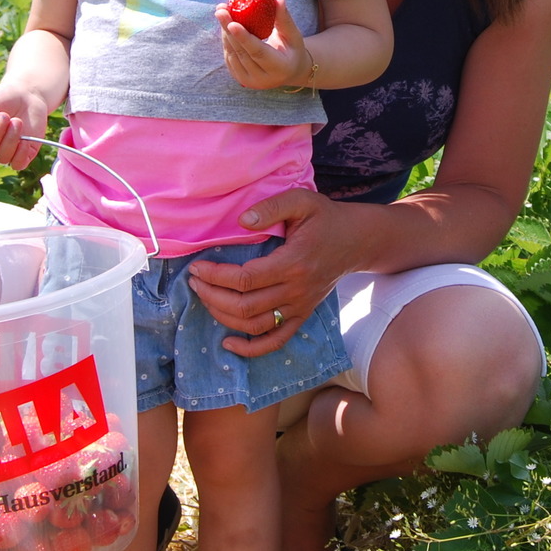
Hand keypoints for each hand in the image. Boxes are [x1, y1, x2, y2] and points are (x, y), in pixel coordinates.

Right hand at [0, 85, 48, 167]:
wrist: (28, 95)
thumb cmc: (2, 98)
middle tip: (4, 115)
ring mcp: (6, 152)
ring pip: (2, 157)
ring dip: (10, 139)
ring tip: (17, 122)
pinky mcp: (24, 154)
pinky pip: (18, 164)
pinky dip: (21, 153)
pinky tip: (24, 139)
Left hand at [187, 187, 352, 356]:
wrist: (355, 241)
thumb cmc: (324, 218)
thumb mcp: (301, 201)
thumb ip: (271, 208)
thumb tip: (241, 221)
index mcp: (293, 263)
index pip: (245, 279)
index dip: (215, 276)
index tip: (197, 266)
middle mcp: (296, 290)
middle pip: (244, 306)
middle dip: (212, 295)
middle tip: (195, 281)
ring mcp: (300, 307)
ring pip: (254, 326)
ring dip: (223, 316)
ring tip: (204, 298)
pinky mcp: (302, 315)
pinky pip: (276, 341)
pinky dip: (251, 349)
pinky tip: (228, 343)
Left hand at [216, 0, 311, 90]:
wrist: (289, 72)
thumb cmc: (292, 50)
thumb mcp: (293, 35)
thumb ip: (284, 19)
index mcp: (280, 68)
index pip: (258, 52)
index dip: (244, 38)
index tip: (232, 23)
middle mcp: (263, 79)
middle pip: (241, 52)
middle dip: (228, 30)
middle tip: (221, 10)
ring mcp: (249, 81)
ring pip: (232, 54)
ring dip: (224, 32)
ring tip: (222, 12)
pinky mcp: (239, 78)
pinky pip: (229, 57)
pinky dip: (226, 40)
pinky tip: (224, 24)